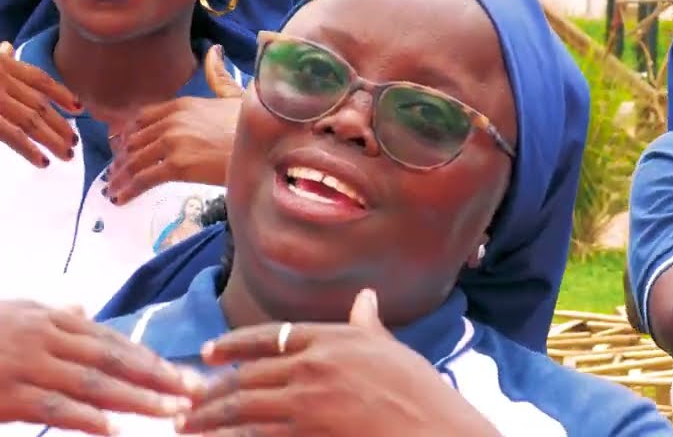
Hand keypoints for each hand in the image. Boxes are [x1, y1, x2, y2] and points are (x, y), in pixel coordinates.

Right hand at [0, 41, 81, 166]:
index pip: (39, 79)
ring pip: (31, 120)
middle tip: (74, 143)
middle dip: (60, 124)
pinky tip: (40, 161)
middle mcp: (1, 80)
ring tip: (65, 155)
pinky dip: (28, 149)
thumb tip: (7, 48)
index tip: (79, 107)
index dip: (61, 93)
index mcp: (1, 65)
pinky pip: (10, 133)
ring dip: (52, 140)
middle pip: (39, 105)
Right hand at [0, 301, 197, 434]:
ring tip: (173, 411)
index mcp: (53, 321)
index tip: (184, 374)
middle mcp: (47, 339)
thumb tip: (81, 311)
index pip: (113, 342)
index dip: (151, 360)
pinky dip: (87, 419)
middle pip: (114, 359)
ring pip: (93, 383)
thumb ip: (51, 321)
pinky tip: (115, 430)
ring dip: (138, 399)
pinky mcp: (8, 396)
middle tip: (196, 391)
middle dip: (159, 377)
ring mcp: (28, 366)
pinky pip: (53, 408)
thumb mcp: (16, 315)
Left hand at [105, 46, 244, 204]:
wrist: (267, 145)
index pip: (143, 118)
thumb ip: (219, 78)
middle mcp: (172, 121)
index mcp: (182, 104)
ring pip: (135, 160)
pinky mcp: (177, 166)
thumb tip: (214, 52)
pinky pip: (144, 178)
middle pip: (135, 140)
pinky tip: (120, 198)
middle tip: (116, 172)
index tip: (122, 146)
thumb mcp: (235, 96)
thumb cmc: (255, 124)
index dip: (128, 133)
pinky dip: (128, 189)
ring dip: (120, 176)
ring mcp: (173, 143)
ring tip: (113, 188)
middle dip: (122, 157)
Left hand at [178, 290, 499, 435]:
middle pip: (248, 375)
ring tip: (187, 427)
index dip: (233, 345)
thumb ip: (369, 326)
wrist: (435, 431)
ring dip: (210, 419)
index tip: (208, 354)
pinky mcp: (306, 433)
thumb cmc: (422, 394)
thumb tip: (365, 298)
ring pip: (243, 408)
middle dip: (211, 392)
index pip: (270, 335)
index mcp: (335, 337)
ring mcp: (308, 401)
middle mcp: (315, 364)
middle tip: (187, 405)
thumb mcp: (394, 351)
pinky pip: (255, 436)